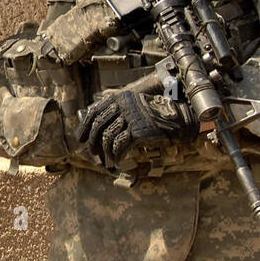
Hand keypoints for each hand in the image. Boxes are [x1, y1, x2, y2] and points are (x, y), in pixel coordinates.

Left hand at [75, 89, 198, 169]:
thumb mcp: (134, 109)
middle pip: (98, 126)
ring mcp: (131, 117)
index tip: (81, 139)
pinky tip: (117, 162)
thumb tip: (98, 131)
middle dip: (93, 143)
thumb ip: (118, 114)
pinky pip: (120, 146)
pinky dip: (116, 156)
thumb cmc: (156, 117)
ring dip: (105, 153)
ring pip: (107, 138)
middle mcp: (123, 105)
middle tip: (94, 154)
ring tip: (107, 161)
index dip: (85, 127)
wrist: (179, 120)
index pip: (94, 112)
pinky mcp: (138, 130)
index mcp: (120, 98)